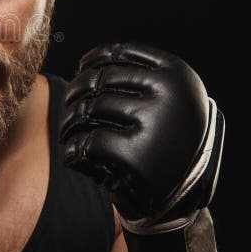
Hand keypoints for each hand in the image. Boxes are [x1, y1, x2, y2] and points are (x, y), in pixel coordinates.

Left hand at [58, 42, 223, 229]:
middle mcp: (168, 92)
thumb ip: (139, 77)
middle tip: (69, 109)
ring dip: (69, 123)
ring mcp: (154, 122)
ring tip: (68, 134)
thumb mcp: (169, 101)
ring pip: (88, 109)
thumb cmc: (166, 143)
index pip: (117, 53)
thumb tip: (88, 63)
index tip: (80, 73)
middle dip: (74, 94)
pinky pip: (88, 142)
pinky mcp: (136, 155)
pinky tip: (75, 156)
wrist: (182, 198)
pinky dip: (74, 150)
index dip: (90, 62)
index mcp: (176, 73)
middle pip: (98, 79)